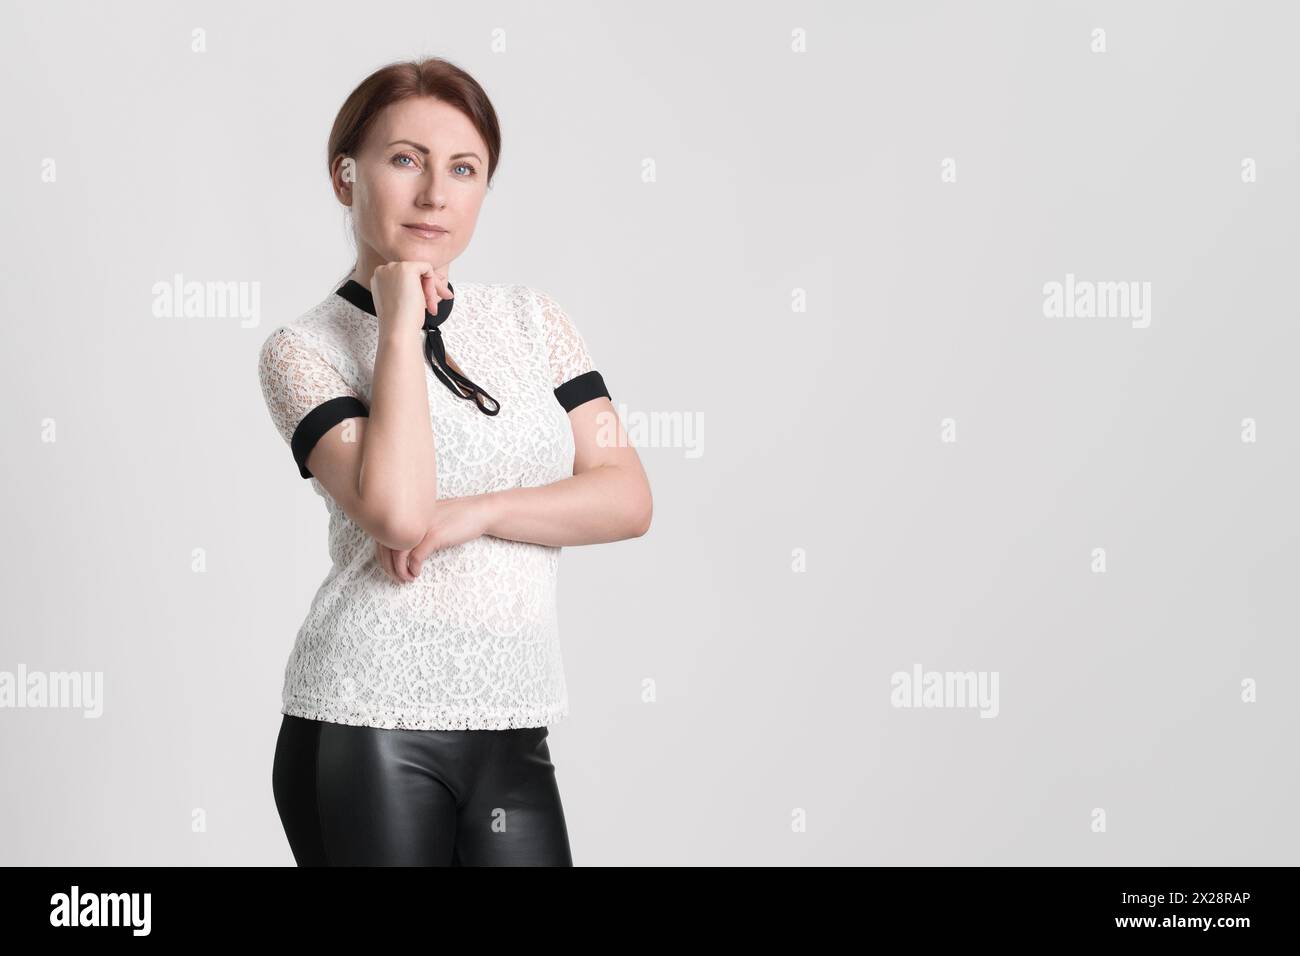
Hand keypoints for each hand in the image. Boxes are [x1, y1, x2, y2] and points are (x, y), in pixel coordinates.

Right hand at [370, 260, 451, 334]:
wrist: (398, 329)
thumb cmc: (400, 321)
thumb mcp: (400, 300)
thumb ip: (406, 288)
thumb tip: (424, 283)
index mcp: (379, 279)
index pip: (404, 277)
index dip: (417, 290)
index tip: (424, 305)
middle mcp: (383, 270)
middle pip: (413, 272)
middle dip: (426, 289)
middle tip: (432, 306)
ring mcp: (393, 267)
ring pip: (421, 271)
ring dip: (430, 289)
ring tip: (431, 306)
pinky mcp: (407, 268)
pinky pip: (428, 268)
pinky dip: (433, 284)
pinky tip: (429, 298)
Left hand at [374, 495, 492, 583]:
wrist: (480, 511)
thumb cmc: (458, 517)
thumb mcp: (431, 520)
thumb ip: (417, 528)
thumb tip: (402, 547)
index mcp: (408, 514)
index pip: (383, 536)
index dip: (383, 556)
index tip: (390, 568)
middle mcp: (411, 518)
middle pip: (387, 545)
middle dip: (388, 566)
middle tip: (396, 578)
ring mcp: (422, 527)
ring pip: (398, 552)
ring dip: (399, 570)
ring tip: (406, 579)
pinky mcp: (434, 536)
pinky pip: (415, 556)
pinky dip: (413, 568)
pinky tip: (417, 573)